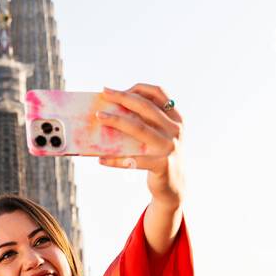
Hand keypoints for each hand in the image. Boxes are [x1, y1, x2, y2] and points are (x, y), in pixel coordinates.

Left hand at [96, 83, 184, 200]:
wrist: (174, 187)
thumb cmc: (160, 156)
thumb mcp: (161, 136)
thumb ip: (148, 122)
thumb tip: (114, 110)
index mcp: (176, 118)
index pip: (159, 93)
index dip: (138, 88)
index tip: (117, 90)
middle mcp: (175, 130)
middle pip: (146, 107)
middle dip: (123, 97)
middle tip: (105, 93)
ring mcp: (169, 147)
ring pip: (139, 128)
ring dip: (116, 120)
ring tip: (99, 116)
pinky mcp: (162, 165)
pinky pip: (133, 160)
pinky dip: (115, 159)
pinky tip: (101, 159)